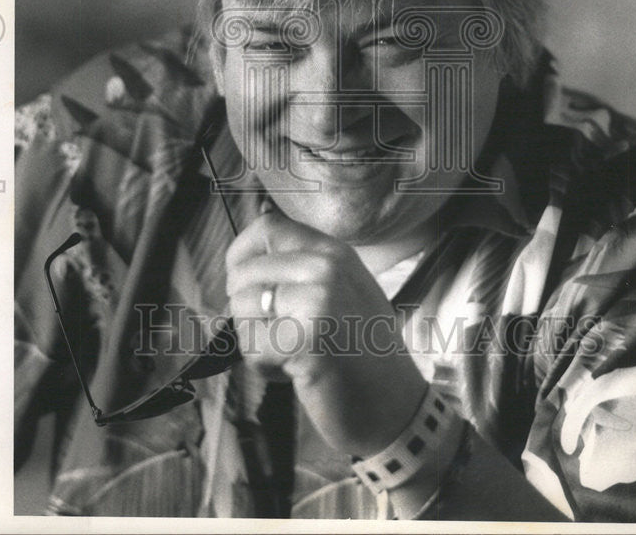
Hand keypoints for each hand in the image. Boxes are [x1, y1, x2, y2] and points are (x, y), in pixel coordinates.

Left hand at [225, 206, 427, 457]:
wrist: (395, 407)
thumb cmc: (362, 356)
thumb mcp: (341, 292)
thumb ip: (301, 270)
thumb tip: (243, 262)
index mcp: (334, 252)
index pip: (266, 229)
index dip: (240, 257)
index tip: (244, 286)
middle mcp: (327, 266)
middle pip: (244, 272)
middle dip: (245, 311)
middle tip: (276, 335)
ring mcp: (319, 298)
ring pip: (242, 309)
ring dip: (255, 342)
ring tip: (291, 355)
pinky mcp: (308, 336)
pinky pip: (251, 346)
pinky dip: (263, 367)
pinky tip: (293, 373)